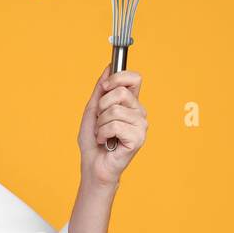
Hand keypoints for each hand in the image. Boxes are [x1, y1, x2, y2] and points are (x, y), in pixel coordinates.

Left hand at [78, 67, 146, 185]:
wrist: (93, 165)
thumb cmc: (93, 141)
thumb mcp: (92, 110)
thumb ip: (101, 89)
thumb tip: (109, 66)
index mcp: (131, 103)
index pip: (134, 78)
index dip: (118, 78)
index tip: (104, 87)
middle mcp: (139, 113)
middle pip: (121, 92)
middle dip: (102, 106)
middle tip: (100, 120)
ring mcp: (141, 126)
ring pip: (115, 111)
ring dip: (100, 124)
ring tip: (102, 134)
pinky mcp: (138, 138)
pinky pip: (115, 125)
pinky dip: (103, 134)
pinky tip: (106, 142)